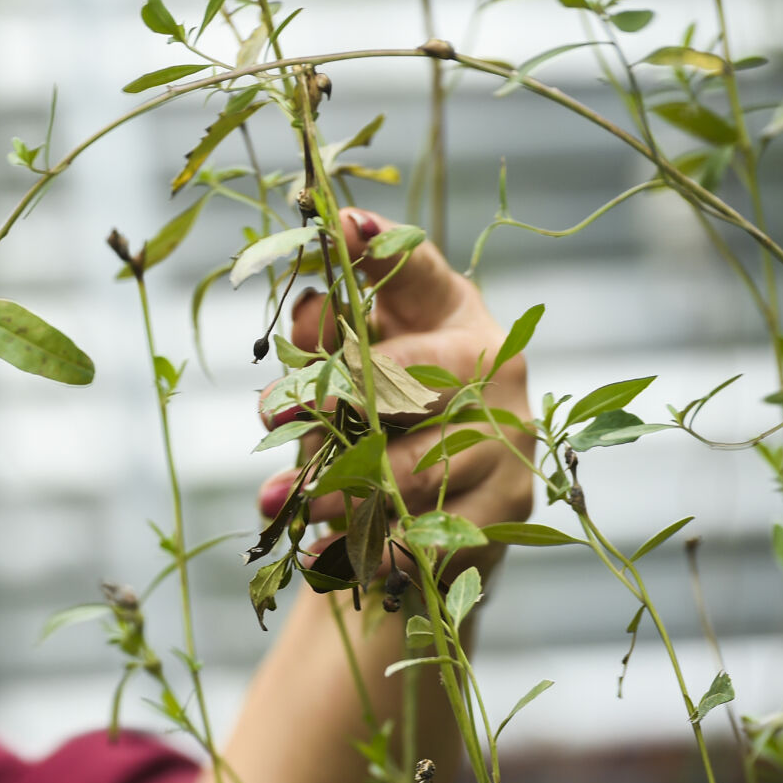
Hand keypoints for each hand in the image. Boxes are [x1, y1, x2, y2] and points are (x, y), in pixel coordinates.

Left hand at [255, 208, 534, 569]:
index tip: (341, 225)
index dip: (380, 247)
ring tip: (283, 499)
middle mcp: (493, 364)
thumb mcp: (340, 371)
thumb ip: (321, 337)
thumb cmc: (372, 419)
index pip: (418, 269)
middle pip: (417, 372)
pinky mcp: (506, 503)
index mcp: (450, 311)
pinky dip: (370, 547)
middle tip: (272, 412)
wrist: (420, 521)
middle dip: (338, 395)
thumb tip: (308, 303)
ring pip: (422, 460)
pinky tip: (318, 556)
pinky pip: (434, 529)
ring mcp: (510, 434)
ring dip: (344, 484)